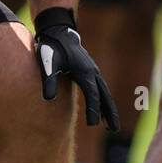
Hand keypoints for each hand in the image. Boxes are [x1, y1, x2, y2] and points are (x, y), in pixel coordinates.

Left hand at [34, 7, 119, 129]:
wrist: (58, 32)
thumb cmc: (52, 47)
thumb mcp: (47, 63)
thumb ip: (48, 80)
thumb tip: (47, 98)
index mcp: (84, 71)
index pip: (92, 94)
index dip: (94, 110)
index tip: (93, 124)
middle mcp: (92, 72)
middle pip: (105, 96)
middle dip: (110, 113)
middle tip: (114, 129)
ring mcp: (93, 72)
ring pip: (105, 93)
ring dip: (109, 109)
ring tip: (112, 126)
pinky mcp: (90, 72)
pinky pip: (100, 90)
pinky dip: (104, 101)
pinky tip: (103, 112)